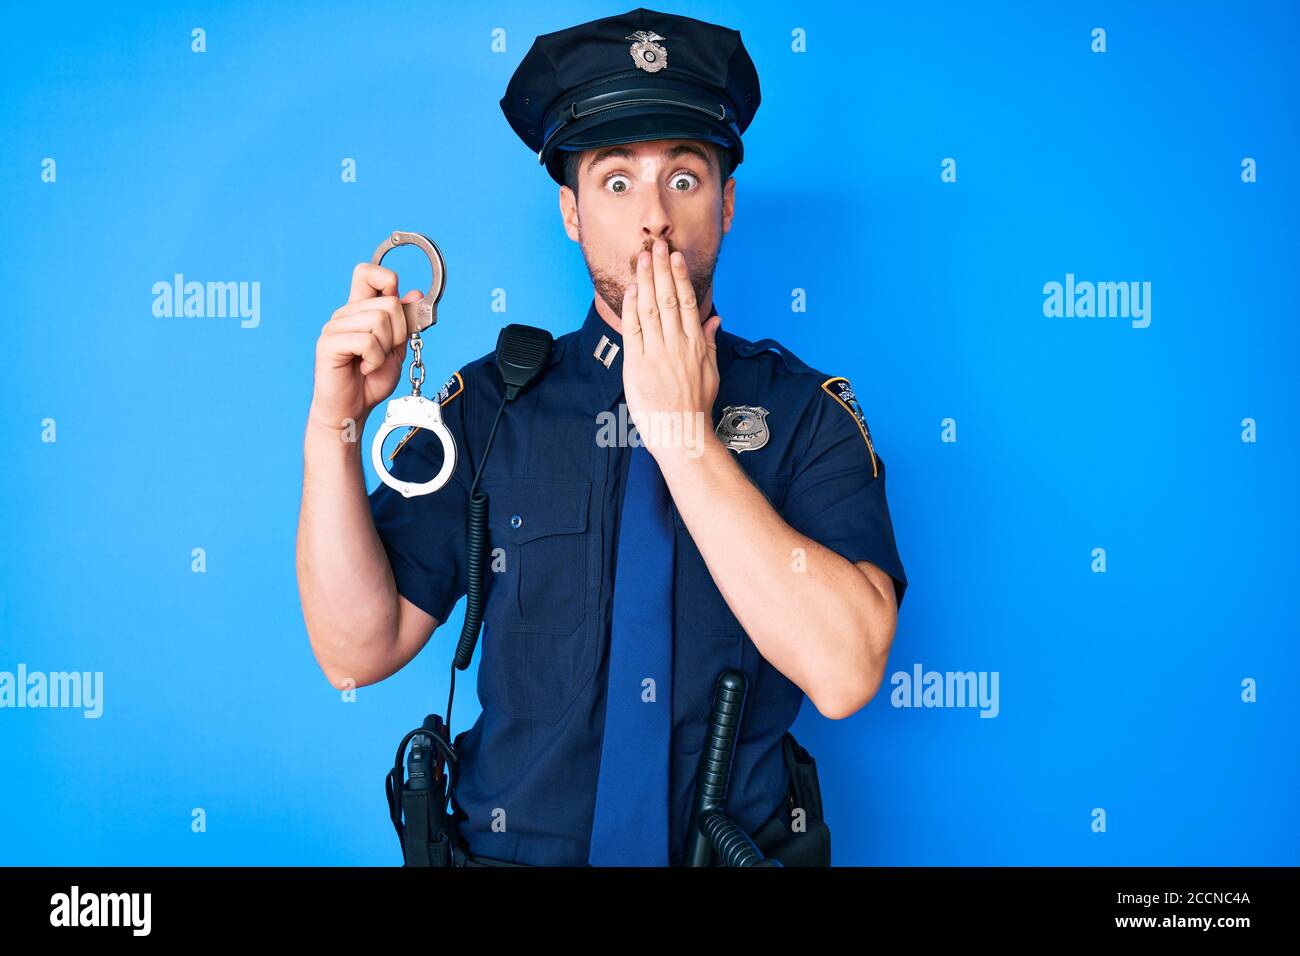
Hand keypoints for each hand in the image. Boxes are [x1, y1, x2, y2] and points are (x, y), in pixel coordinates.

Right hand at [308, 263, 423, 433]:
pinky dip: (375, 360)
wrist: (352, 410)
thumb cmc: (371, 381)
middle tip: (384, 352)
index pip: (368, 272)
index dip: (388, 280)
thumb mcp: (396, 349)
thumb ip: (404, 322)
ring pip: (379, 320)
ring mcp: (334, 327)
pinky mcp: (328, 344)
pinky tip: (365, 368)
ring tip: (372, 362)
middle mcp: (344, 314)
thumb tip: (415, 293)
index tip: (399, 310)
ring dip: (385, 348)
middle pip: (389, 302)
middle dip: (398, 332)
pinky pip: (367, 341)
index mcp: (359, 310)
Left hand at [620, 239, 722, 459]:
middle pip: (667, 298)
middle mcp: (677, 345)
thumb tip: (714, 320)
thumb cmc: (695, 406)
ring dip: (644, 280)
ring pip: (650, 309)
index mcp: (696, 345)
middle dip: (660, 269)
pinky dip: (631, 308)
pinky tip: (630, 290)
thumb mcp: (711, 373)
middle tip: (656, 245)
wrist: (681, 432)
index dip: (679, 277)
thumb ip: (710, 343)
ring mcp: (656, 354)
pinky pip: (633, 330)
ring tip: (642, 258)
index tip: (675, 257)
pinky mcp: (637, 365)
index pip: (686, 302)